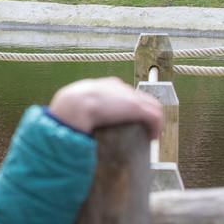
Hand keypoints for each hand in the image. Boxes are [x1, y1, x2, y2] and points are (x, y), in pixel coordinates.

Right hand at [47, 77, 163, 139]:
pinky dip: (156, 127)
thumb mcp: (72, 106)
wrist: (73, 106)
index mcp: (103, 85)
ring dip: (152, 122)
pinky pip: (154, 117)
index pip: (123, 94)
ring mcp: (128, 97)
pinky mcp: (137, 107)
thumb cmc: (68, 110)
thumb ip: (78, 111)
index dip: (127, 109)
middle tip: (142, 130)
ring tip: (149, 136)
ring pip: (150, 106)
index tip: (126, 122)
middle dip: (143, 114)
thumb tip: (77, 124)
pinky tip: (152, 138)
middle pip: (139, 99)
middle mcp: (119, 87)